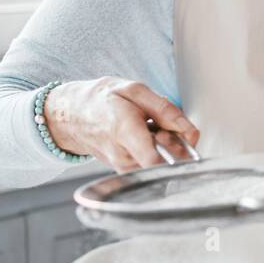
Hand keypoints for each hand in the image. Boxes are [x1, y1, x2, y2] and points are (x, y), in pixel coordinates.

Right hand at [43, 77, 199, 172]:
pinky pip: (153, 165)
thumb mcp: (135, 90)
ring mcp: (123, 167)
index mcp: (125, 130)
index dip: (180, 154)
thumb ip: (165, 110)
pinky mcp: (126, 172)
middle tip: (165, 125)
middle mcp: (123, 155)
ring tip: (154, 129)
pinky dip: (159, 151)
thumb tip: (191, 131)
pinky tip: (150, 138)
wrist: (72, 115)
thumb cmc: (102, 101)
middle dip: (178, 144)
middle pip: (167, 162)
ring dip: (169, 147)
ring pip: (163, 164)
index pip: (155, 161)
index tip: (186, 140)